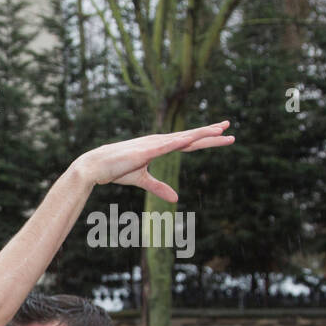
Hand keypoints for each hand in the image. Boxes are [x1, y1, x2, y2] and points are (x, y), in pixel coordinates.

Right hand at [73, 121, 233, 201]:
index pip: (188, 142)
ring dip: (202, 133)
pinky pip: (167, 145)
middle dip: (211, 133)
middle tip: (230, 127)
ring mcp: (153, 144)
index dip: (206, 138)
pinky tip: (193, 138)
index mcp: (159, 147)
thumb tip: (176, 199)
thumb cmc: (115, 170)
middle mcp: (159, 142)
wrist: (95, 166)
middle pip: (191, 137)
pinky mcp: (145, 150)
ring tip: (220, 129)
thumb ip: (159, 188)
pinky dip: (181, 141)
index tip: (222, 134)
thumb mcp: (141, 180)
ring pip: (183, 138)